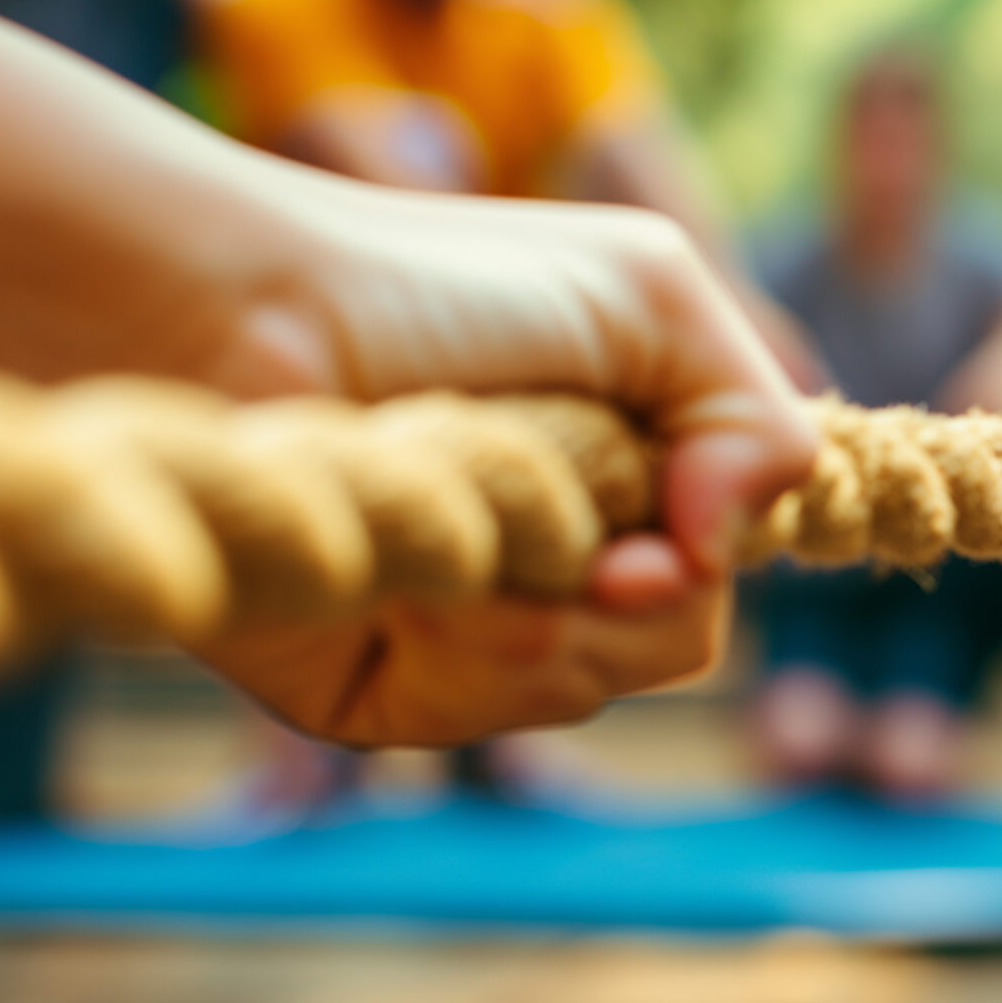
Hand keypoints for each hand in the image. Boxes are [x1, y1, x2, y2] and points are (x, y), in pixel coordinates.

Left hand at [202, 190, 816, 745]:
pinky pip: (474, 719)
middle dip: (630, 586)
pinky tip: (408, 574)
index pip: (718, 568)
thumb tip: (727, 548)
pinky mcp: (375, 691)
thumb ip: (756, 416)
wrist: (245, 314)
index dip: (708, 559)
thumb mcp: (647, 296)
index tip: (672, 529)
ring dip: (534, 598)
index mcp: (619, 483)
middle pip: (672, 644)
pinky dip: (460, 640)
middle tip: (562, 517)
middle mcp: (549, 568)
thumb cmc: (433, 283)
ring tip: (452, 504)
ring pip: (577, 685)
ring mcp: (461, 636)